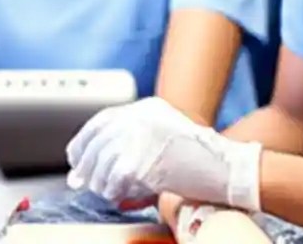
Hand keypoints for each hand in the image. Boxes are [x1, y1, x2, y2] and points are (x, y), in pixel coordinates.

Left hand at [64, 96, 261, 209]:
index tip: (76, 159)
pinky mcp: (143, 158)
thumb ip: (132, 145)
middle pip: (98, 142)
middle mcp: (142, 116)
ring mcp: (142, 135)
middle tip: (83, 183)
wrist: (226, 168)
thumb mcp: (165, 140)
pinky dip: (113, 191)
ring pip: (102, 163)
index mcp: (148, 107)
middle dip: (86, 166)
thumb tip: (87, 169)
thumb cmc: (200, 161)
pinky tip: (120, 195)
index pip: (102, 120)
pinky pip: (114, 180)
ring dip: (101, 182)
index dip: (84, 142)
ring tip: (109, 191)